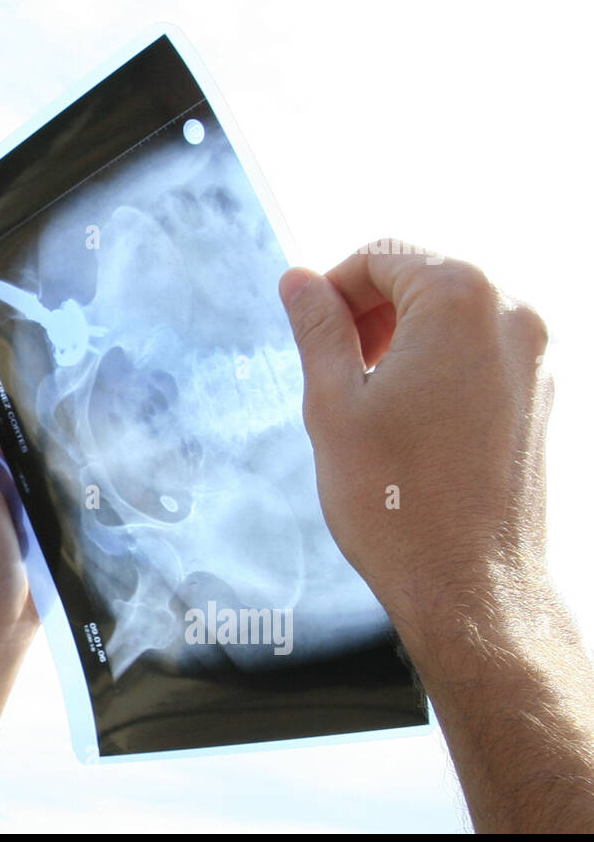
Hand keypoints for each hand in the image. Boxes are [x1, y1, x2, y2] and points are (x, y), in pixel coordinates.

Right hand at [277, 243, 553, 655]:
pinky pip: (480, 349)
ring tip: (368, 399)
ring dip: (402, 337)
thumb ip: (318, 328)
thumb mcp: (333, 403)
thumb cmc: (397, 501)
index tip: (310, 333)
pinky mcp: (543, 394)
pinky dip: (437, 362)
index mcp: (462, 301)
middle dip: (369, 311)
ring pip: (453, 313)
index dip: (333, 288)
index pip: (382, 255)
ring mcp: (537, 356)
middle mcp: (514, 315)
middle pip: (423, 276)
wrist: (469, 586)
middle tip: (333, 369)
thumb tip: (299, 280)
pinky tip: (407, 418)